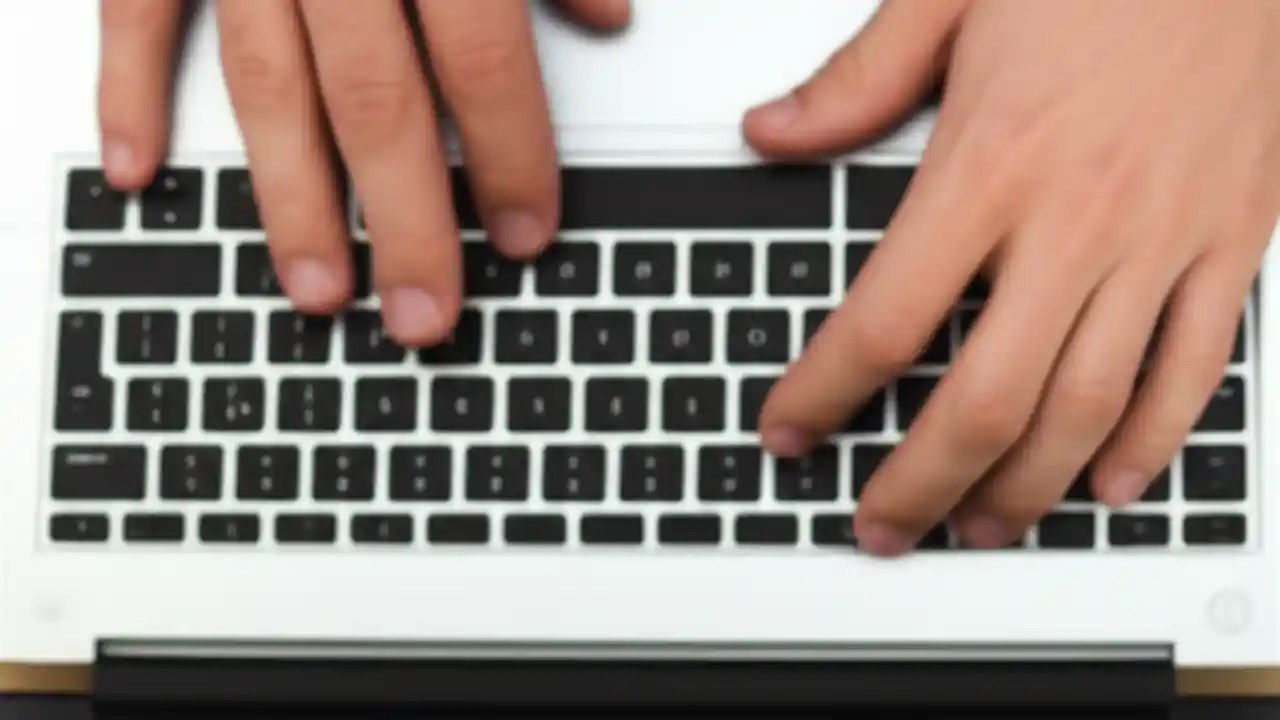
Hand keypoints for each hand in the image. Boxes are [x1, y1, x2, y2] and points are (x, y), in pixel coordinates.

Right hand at [97, 0, 628, 345]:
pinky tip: (138, 174)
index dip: (514, 154)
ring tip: (317, 291)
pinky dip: (128, 89)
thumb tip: (607, 14)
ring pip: (267, 83)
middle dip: (407, 221)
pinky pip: (133, 7)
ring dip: (292, 199)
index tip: (530, 235)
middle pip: (377, 99)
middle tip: (426, 318)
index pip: (485, 55)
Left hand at [745, 0, 1279, 554]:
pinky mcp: (1230, 242)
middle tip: (879, 524)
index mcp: (990, 163)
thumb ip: (856, 81)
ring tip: (975, 528)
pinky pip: (1195, 369)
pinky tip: (1109, 483)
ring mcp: (1160, 241)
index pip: (883, 320)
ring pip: (1086, 407)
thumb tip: (770, 133)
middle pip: (983, 397)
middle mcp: (1075, 219)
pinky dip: (1153, 440)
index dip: (821, 394)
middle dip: (918, 482)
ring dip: (1024, 487)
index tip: (787, 429)